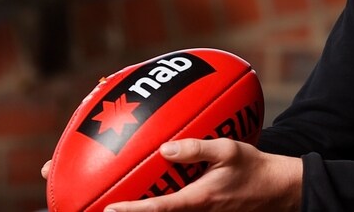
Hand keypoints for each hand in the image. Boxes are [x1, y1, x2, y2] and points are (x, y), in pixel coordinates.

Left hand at [41, 139, 301, 211]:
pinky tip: (121, 183)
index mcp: (196, 201)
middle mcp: (187, 210)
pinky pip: (160, 203)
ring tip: (83, 192)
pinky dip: (139, 197)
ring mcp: (188, 210)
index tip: (106, 211)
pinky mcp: (190, 205)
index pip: (157, 210)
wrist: (275, 190)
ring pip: (150, 208)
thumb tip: (164, 147)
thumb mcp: (230, 150)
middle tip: (78, 195)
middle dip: (111, 208)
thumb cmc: (253, 168)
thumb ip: (197, 148)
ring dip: (120, 201)